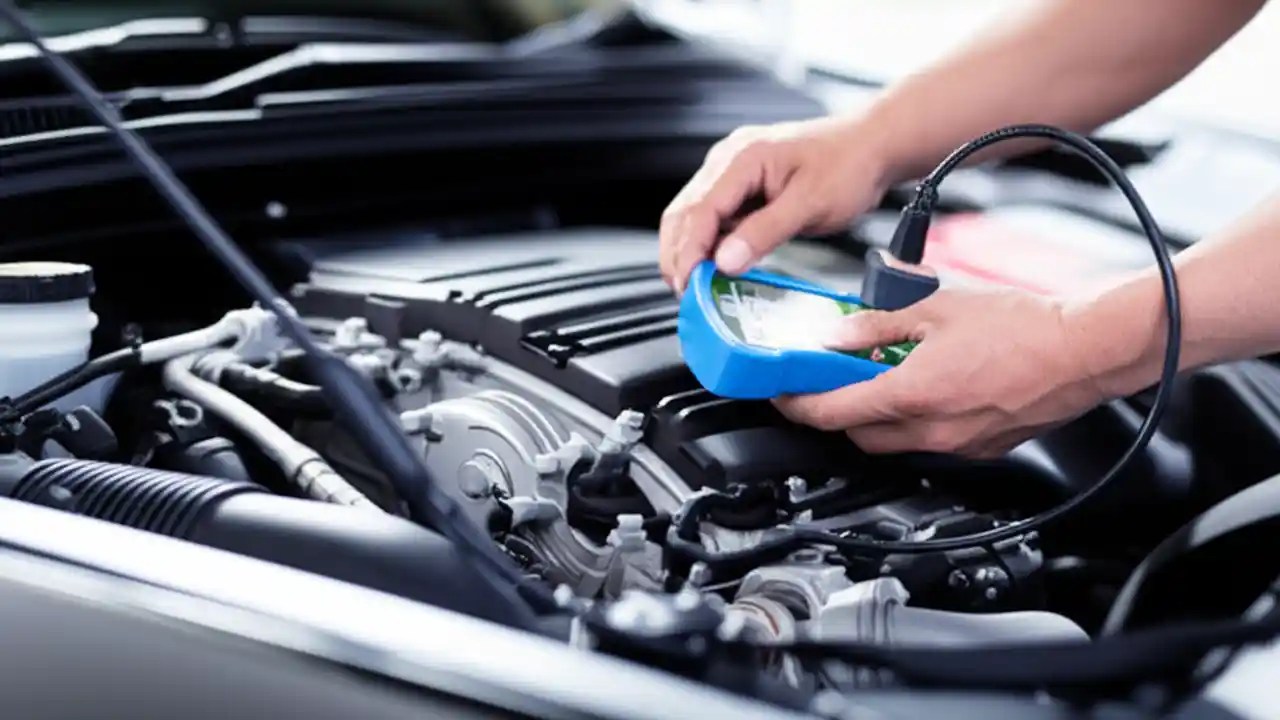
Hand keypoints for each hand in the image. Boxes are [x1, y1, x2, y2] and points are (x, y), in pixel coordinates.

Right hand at [659, 116, 895, 292]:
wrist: (873, 146)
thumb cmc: (848, 166)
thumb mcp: (810, 204)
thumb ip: (765, 232)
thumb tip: (725, 261)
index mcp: (742, 158)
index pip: (699, 211)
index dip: (688, 251)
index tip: (687, 285)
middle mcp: (729, 160)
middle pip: (684, 212)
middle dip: (678, 254)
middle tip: (684, 292)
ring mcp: (733, 171)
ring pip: (694, 216)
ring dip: (691, 250)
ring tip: (696, 285)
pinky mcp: (743, 185)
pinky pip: (715, 216)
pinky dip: (710, 243)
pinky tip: (716, 266)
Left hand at [773, 286, 1108, 457]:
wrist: (1084, 350)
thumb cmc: (1024, 327)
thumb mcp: (935, 307)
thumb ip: (877, 324)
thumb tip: (838, 334)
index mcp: (912, 395)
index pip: (831, 413)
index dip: (796, 405)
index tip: (780, 394)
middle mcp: (931, 430)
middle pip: (855, 435)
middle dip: (833, 412)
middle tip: (824, 381)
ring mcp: (957, 445)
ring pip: (891, 442)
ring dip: (872, 418)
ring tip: (875, 378)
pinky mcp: (980, 448)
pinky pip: (927, 442)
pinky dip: (911, 421)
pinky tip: (920, 388)